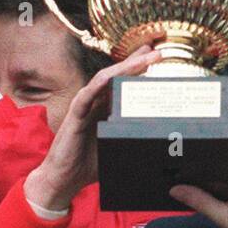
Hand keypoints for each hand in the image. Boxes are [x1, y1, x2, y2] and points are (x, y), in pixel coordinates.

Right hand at [23, 45, 161, 211]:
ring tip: (145, 57)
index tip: (157, 56)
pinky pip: (85, 96)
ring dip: (124, 66)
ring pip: (104, 79)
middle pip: (116, 75)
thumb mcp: (118, 149)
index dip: (139, 67)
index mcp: (105, 109)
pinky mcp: (74, 117)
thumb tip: (163, 144)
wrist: (64, 180)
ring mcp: (84, 107)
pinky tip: (108, 76)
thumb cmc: (89, 166)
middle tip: (156, 48)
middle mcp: (95, 103)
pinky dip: (97, 85)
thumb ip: (134, 140)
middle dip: (136, 59)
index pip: (124, 82)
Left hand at [169, 103, 227, 227]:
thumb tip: (174, 190)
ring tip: (211, 108)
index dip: (195, 159)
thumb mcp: (222, 215)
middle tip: (190, 120)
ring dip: (226, 125)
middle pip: (220, 152)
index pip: (207, 170)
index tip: (176, 145)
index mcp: (225, 191)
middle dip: (208, 138)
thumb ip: (200, 200)